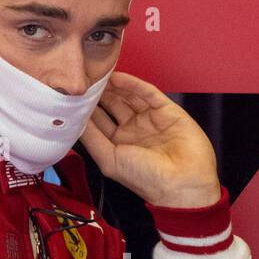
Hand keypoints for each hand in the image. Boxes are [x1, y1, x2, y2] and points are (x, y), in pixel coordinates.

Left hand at [81, 72, 221, 207]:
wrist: (184, 184)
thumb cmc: (148, 180)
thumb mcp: (109, 160)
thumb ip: (92, 138)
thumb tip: (75, 120)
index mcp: (119, 145)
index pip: (100, 121)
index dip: (88, 109)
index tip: (73, 96)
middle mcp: (134, 131)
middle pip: (113, 105)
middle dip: (100, 93)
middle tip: (85, 80)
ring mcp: (151, 120)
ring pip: (129, 96)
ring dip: (114, 86)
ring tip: (99, 75)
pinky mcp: (167, 111)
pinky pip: (148, 93)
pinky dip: (133, 84)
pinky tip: (118, 78)